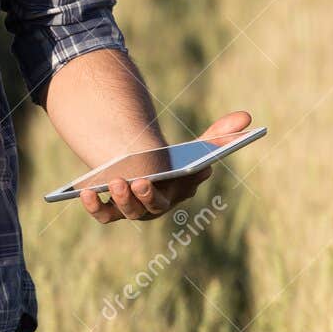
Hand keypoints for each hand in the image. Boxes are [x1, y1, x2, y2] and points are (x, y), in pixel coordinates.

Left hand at [78, 110, 251, 224]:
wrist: (144, 171)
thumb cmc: (173, 162)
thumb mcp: (197, 146)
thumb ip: (220, 134)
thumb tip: (247, 117)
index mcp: (181, 191)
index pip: (189, 185)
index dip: (192, 178)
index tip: (194, 168)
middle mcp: (158, 206)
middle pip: (154, 206)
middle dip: (147, 195)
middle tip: (141, 180)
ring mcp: (134, 211)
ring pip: (128, 211)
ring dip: (122, 198)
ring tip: (115, 181)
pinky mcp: (112, 211)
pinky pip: (103, 214)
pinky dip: (94, 205)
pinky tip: (85, 191)